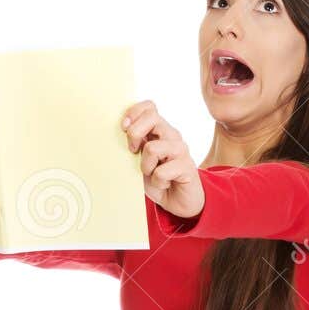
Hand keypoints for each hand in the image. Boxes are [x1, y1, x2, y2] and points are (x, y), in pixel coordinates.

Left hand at [122, 101, 204, 219]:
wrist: (178, 203)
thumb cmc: (158, 179)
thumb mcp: (141, 160)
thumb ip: (135, 144)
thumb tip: (122, 131)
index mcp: (160, 130)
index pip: (149, 107)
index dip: (133, 113)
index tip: (124, 129)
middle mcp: (172, 135)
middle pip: (151, 117)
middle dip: (134, 134)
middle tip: (133, 152)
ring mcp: (181, 150)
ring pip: (152, 148)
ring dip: (145, 166)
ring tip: (152, 174)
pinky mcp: (187, 167)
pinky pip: (161, 172)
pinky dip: (158, 182)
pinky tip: (164, 184)